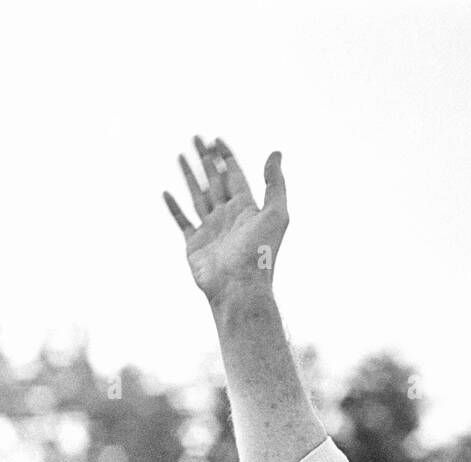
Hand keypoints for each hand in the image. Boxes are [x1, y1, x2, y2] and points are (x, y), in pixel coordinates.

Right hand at [164, 137, 288, 304]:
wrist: (239, 288)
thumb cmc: (260, 254)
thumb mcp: (275, 214)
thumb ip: (275, 183)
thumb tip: (276, 153)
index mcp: (247, 209)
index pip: (235, 175)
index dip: (226, 157)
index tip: (216, 139)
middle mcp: (228, 217)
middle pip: (215, 181)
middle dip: (206, 159)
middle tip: (196, 137)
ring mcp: (211, 230)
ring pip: (198, 195)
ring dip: (190, 175)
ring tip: (180, 154)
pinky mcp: (195, 245)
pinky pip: (182, 221)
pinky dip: (174, 207)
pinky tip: (167, 192)